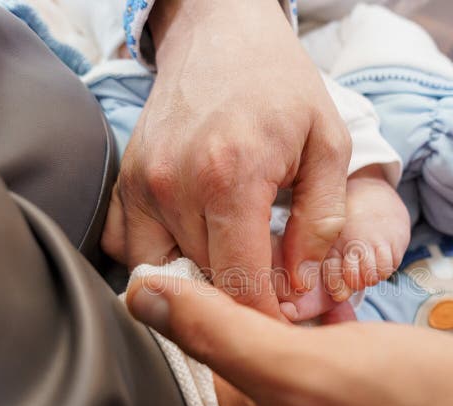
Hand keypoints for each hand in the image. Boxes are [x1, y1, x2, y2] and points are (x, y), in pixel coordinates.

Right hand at [102, 0, 350, 317]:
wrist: (222, 34)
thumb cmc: (280, 86)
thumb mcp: (328, 145)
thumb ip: (321, 222)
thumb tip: (300, 284)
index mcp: (232, 176)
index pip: (239, 281)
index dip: (265, 315)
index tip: (284, 323)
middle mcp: (175, 184)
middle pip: (202, 282)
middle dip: (238, 302)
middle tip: (269, 297)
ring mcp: (142, 183)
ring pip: (164, 270)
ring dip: (199, 283)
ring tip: (233, 270)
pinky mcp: (124, 180)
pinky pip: (128, 246)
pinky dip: (158, 259)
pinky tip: (193, 246)